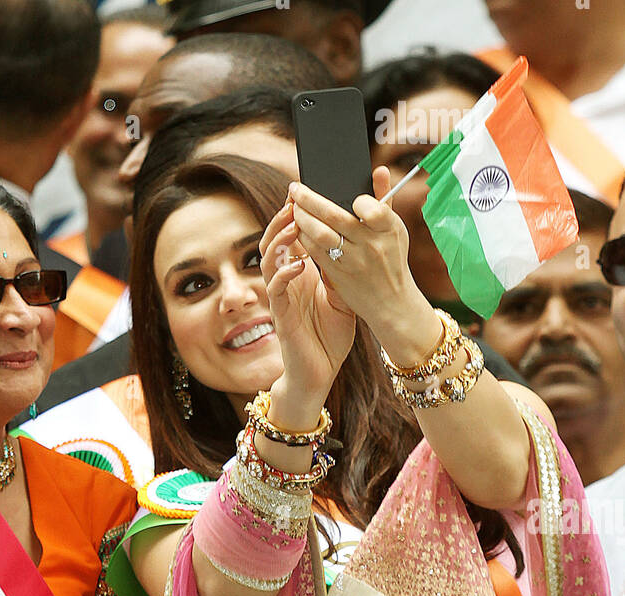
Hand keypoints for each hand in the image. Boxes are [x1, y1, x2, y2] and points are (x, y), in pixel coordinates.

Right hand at [257, 198, 354, 403]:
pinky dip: (284, 275)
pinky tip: (297, 265)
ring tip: (292, 224)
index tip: (309, 193)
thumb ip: (342, 269)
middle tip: (295, 198)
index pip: (293, 237)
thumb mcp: (343, 295)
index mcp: (301, 275)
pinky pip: (275, 290)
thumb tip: (355, 239)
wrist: (320, 373)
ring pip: (269, 261)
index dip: (296, 215)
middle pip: (275, 241)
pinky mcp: (280, 316)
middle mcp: (287, 282)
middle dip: (283, 219)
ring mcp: (281, 298)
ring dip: (279, 241)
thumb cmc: (330, 337)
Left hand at [287, 168, 433, 351]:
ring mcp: (353, 261)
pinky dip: (303, 237)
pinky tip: (296, 227)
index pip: (373, 209)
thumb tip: (379, 169)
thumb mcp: (395, 230)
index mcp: (388, 230)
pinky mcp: (338, 275)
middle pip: (336, 217)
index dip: (358, 200)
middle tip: (295, 188)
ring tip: (293, 207)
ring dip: (302, 218)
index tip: (344, 194)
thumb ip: (384, 199)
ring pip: (321, 234)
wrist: (390, 303)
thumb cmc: (392, 259)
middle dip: (311, 199)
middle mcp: (370, 246)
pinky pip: (314, 252)